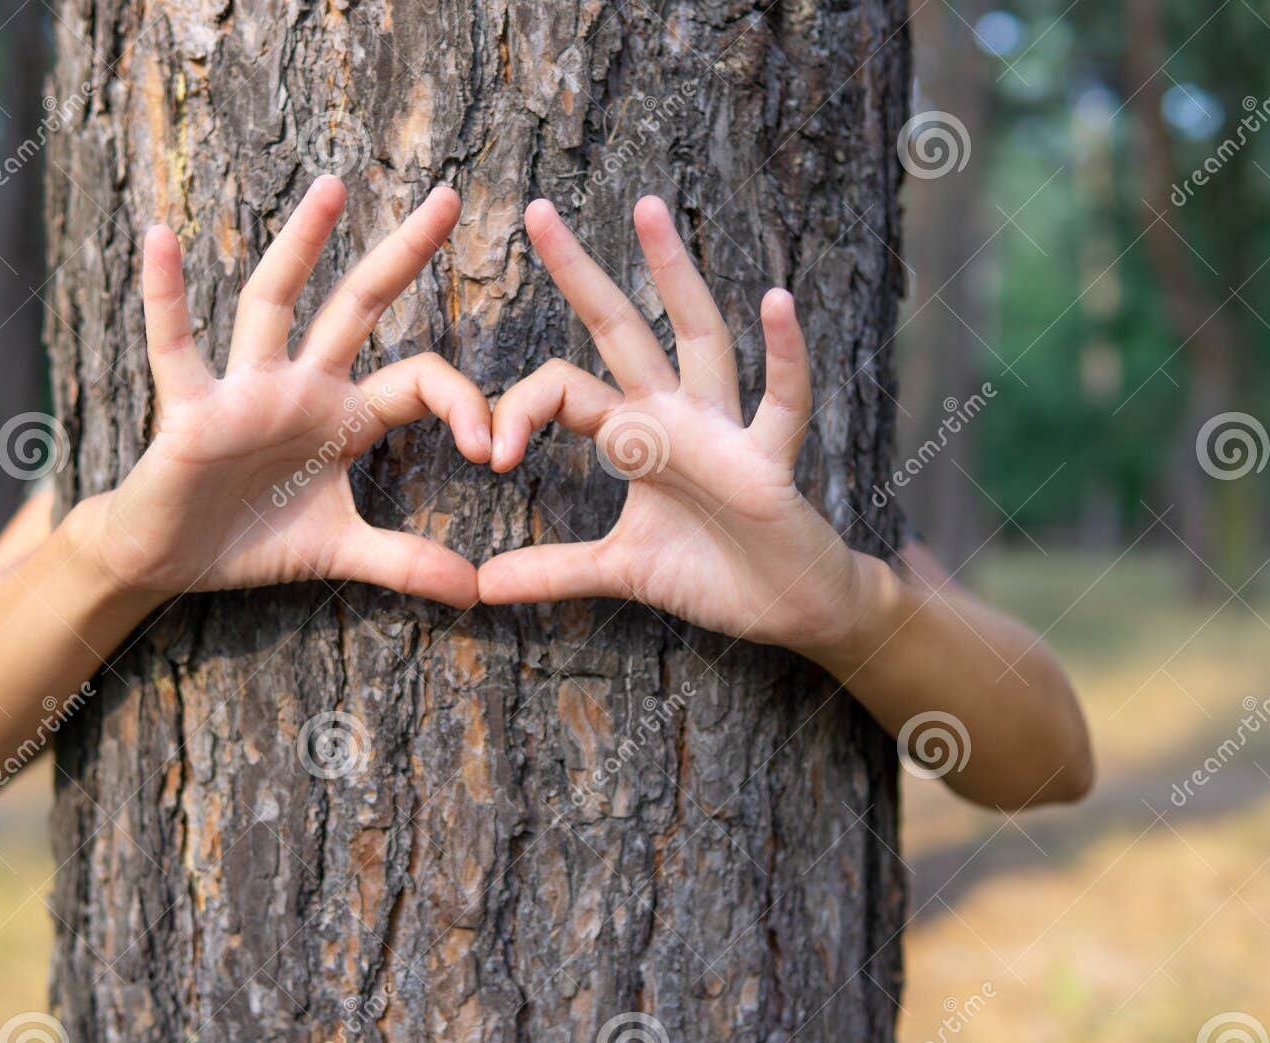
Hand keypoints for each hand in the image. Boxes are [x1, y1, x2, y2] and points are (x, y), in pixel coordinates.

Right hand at [72, 176, 489, 609]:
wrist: (170, 562)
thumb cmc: (252, 540)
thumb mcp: (339, 552)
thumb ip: (404, 561)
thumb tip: (474, 592)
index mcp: (344, 415)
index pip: (420, 380)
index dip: (464, 406)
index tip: (493, 453)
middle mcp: (300, 385)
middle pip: (359, 306)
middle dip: (404, 253)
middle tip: (452, 194)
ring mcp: (244, 390)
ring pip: (273, 304)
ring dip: (301, 246)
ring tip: (334, 186)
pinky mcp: (190, 411)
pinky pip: (175, 347)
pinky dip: (166, 297)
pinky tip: (161, 239)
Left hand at [478, 197, 870, 655]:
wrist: (787, 607)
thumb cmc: (713, 573)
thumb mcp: (620, 571)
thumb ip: (555, 570)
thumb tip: (482, 586)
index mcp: (634, 435)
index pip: (563, 389)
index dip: (520, 412)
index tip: (491, 457)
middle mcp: (675, 415)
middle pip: (620, 329)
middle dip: (579, 273)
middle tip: (536, 208)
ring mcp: (724, 430)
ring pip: (699, 338)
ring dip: (675, 275)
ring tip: (647, 208)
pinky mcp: (769, 461)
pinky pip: (782, 402)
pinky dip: (785, 356)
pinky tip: (778, 302)